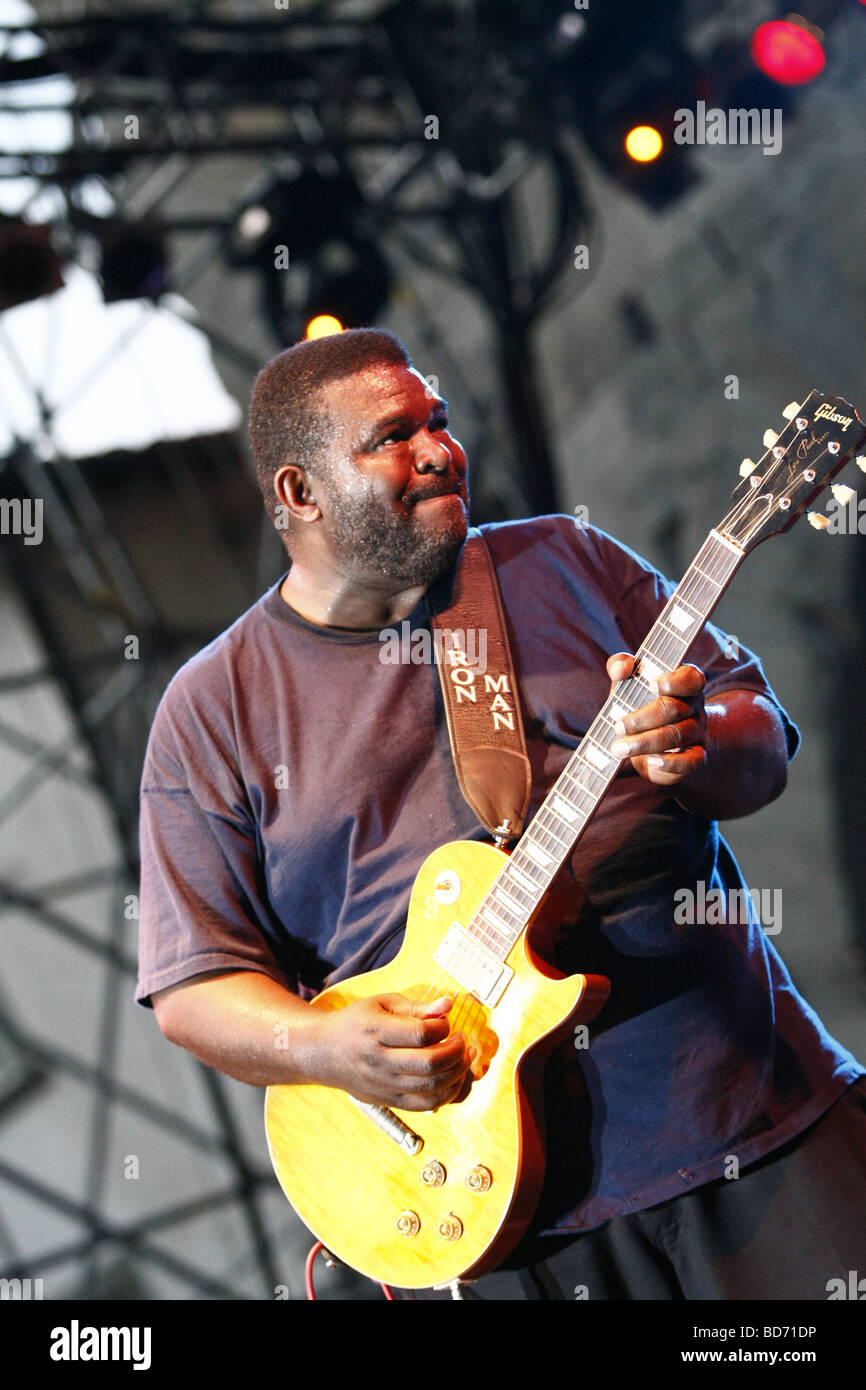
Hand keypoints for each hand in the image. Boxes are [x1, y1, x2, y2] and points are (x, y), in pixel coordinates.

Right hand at [313, 993, 471, 1111]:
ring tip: (462, 1058)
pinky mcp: (388, 1101)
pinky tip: (452, 1078)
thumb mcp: (382, 1004)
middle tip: (462, 1041)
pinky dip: (446, 1094)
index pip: (421, 1033)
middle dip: (456, 1051)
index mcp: (376, 1031)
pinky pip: (425, 1105)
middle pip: (430, 1063)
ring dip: (457, 1074)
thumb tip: (448, 1006)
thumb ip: (417, 1006)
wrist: (323, 1052)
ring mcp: (383, 1085)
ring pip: (431, 1088)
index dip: (443, 1027)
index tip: (445, 1023)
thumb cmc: (355, 1023)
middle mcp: (379, 1061)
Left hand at [606, 652, 707, 787]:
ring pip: (676, 736)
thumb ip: (620, 667)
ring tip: (619, 748)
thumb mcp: (627, 684)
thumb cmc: (640, 705)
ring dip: (644, 742)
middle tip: (617, 726)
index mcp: (684, 682)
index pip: (690, 677)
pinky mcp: (697, 757)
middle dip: (641, 719)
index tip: (649, 685)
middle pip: (673, 709)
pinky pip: (690, 761)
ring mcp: (698, 732)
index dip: (672, 681)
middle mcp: (695, 706)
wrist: (656, 743)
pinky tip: (651, 762)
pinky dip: (670, 763)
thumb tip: (622, 667)